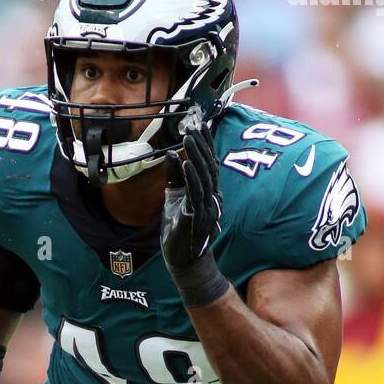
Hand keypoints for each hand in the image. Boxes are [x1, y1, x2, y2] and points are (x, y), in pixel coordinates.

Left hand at [161, 129, 221, 273]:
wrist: (183, 260)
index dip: (206, 143)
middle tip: (191, 126)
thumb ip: (174, 176)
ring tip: (188, 137)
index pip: (209, 163)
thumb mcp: (174, 197)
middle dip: (201, 144)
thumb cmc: (180, 228)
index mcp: (209, 192)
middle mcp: (212, 198)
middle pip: (209, 166)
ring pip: (204, 176)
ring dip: (196, 155)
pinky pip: (196, 193)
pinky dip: (191, 177)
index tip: (199, 124)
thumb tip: (171, 153)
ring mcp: (207, 207)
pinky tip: (186, 162)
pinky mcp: (197, 217)